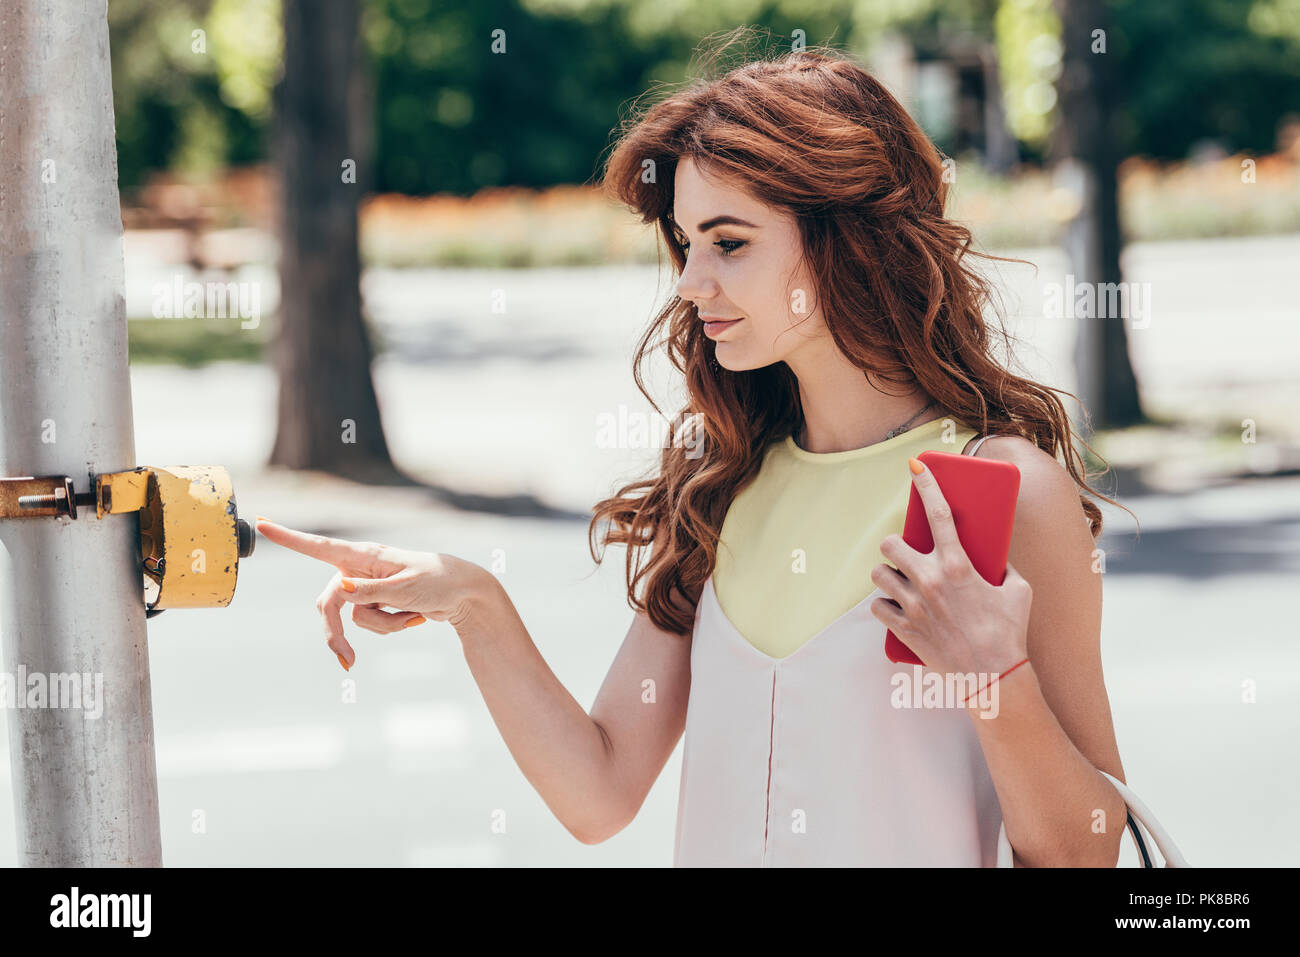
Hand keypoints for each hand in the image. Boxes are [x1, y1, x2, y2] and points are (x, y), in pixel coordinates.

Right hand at [255, 518, 485, 669]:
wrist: (463, 595)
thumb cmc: (437, 582)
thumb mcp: (405, 589)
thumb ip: (369, 591)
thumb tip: (338, 590)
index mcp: (364, 556)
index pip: (319, 547)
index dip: (289, 538)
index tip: (261, 523)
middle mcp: (360, 569)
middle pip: (330, 604)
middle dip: (337, 634)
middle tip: (347, 662)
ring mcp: (368, 587)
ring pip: (354, 618)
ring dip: (383, 626)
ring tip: (413, 616)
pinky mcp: (377, 602)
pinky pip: (371, 623)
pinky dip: (392, 626)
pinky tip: (416, 618)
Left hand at [868, 458, 1032, 675]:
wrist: (994, 677)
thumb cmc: (1010, 633)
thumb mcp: (1018, 591)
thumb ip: (1004, 568)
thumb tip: (996, 558)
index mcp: (958, 566)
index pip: (938, 514)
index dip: (927, 486)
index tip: (916, 467)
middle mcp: (930, 580)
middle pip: (890, 544)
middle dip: (895, 547)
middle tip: (905, 556)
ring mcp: (914, 605)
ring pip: (878, 574)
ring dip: (886, 575)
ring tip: (899, 582)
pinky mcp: (903, 629)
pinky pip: (877, 607)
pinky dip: (884, 606)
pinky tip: (895, 608)